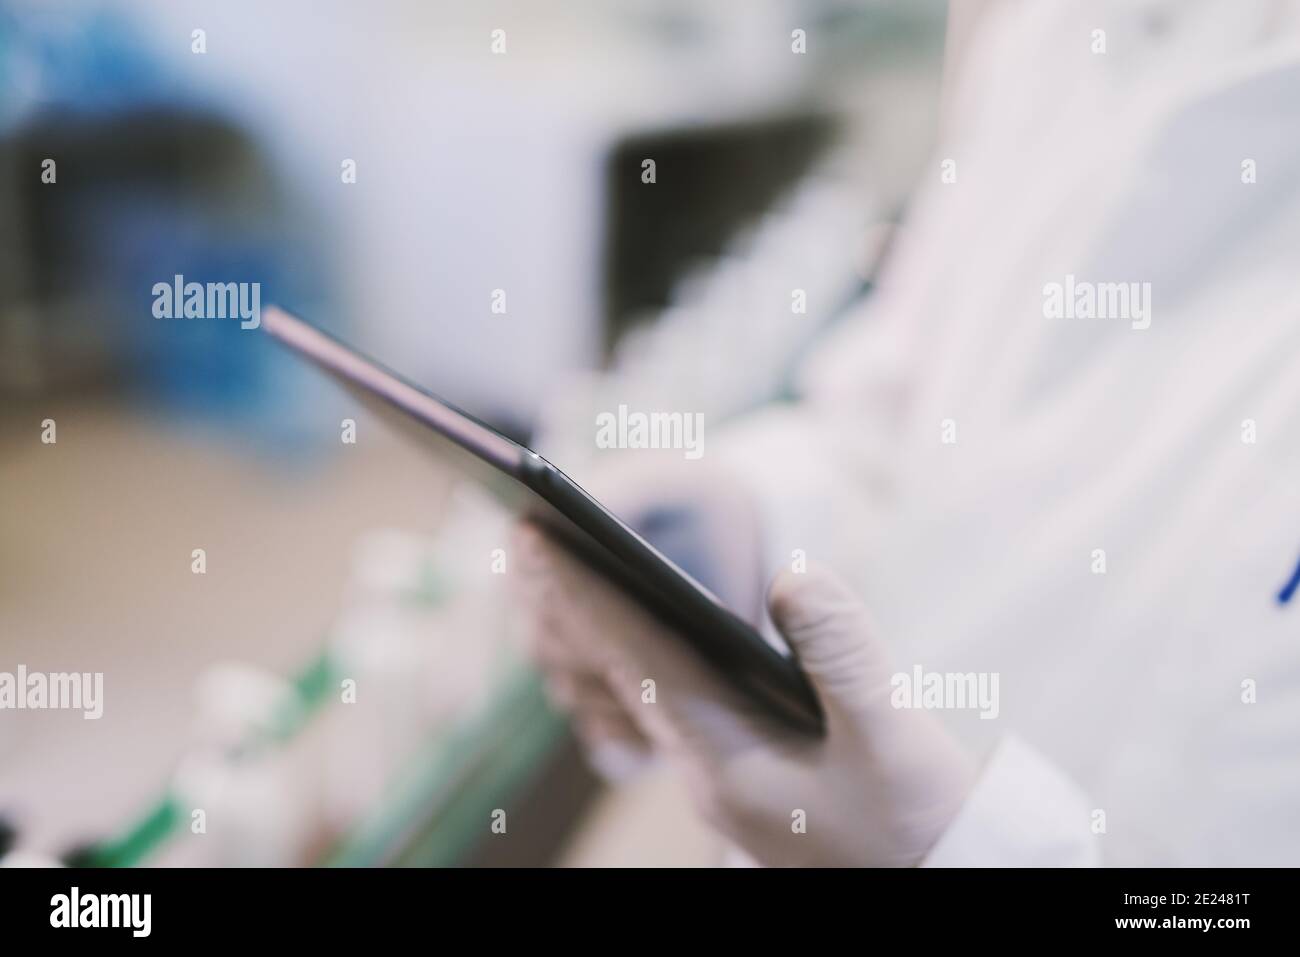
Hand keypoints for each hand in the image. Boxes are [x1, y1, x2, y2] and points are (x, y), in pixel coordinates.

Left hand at [512, 523, 978, 866]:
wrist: (945, 876)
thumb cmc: (918, 821)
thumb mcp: (894, 739)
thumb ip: (845, 655)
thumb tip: (794, 575)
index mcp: (728, 760)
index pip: (640, 660)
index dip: (587, 595)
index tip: (537, 539)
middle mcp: (712, 768)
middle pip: (626, 671)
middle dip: (577, 604)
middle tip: (527, 539)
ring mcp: (728, 772)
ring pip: (646, 688)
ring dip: (604, 628)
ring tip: (565, 573)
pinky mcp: (752, 769)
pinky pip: (678, 700)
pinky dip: (649, 653)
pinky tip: (645, 628)